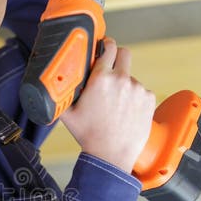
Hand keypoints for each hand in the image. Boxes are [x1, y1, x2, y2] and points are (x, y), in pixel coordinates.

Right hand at [59, 38, 155, 173]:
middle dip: (118, 57)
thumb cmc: (89, 135)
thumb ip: (61, 93)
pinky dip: (135, 98)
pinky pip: (141, 91)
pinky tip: (125, 111)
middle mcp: (121, 79)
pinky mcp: (148, 99)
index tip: (104, 48)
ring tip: (115, 104)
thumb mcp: (67, 113)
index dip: (105, 45)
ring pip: (131, 77)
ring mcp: (138, 89)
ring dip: (124, 84)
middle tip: (111, 68)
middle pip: (124, 53)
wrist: (111, 155)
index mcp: (101, 78)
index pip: (108, 47)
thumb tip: (52, 84)